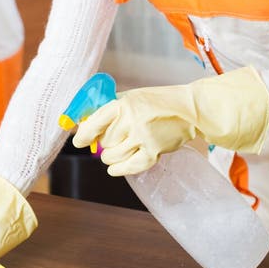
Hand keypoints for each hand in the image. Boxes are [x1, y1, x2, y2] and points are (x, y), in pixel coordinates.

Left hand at [72, 66, 268, 175]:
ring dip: (110, 157)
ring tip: (115, 151)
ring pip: (112, 156)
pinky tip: (115, 168)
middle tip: (110, 139)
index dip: (82, 134)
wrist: (189, 110)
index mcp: (123, 103)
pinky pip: (129, 167)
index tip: (78, 140)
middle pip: (104, 142)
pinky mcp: (154, 152)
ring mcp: (143, 138)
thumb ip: (110, 109)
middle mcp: (131, 120)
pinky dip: (119, 169)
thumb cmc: (157, 102)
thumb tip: (83, 124)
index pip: (94, 122)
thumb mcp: (132, 97)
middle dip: (103, 143)